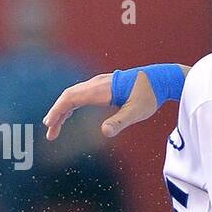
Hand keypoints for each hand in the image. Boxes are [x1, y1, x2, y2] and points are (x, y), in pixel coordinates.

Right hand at [43, 70, 158, 141]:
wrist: (162, 79)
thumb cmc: (150, 95)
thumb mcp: (137, 111)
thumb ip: (120, 121)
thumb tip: (104, 132)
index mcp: (101, 89)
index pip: (71, 98)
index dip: (57, 111)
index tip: (49, 125)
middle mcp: (98, 83)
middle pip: (69, 96)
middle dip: (56, 113)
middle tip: (50, 132)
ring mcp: (101, 83)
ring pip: (74, 94)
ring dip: (63, 110)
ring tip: (55, 128)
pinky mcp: (105, 85)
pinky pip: (82, 94)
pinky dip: (72, 105)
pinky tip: (69, 115)